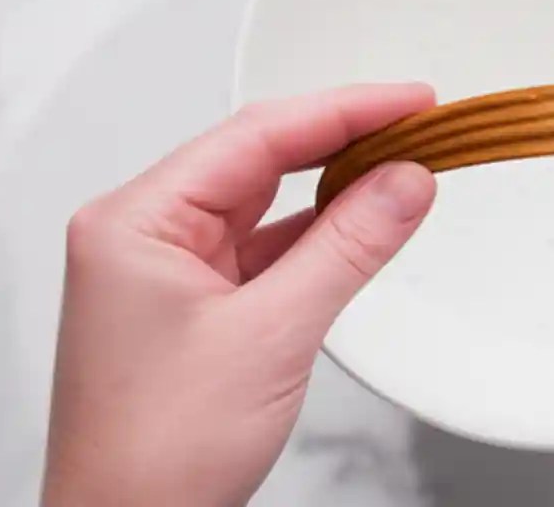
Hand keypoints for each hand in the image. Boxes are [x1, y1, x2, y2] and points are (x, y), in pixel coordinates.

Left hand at [43, 84, 437, 506]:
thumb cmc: (154, 454)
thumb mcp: (272, 334)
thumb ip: (347, 247)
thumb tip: (404, 181)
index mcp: (137, 221)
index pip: (256, 136)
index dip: (343, 111)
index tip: (409, 100)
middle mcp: (146, 236)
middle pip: (259, 161)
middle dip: (342, 141)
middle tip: (416, 123)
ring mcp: (171, 273)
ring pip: (267, 206)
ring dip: (334, 190)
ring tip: (403, 166)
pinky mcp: (198, 309)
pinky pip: (267, 251)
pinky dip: (319, 238)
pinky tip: (362, 224)